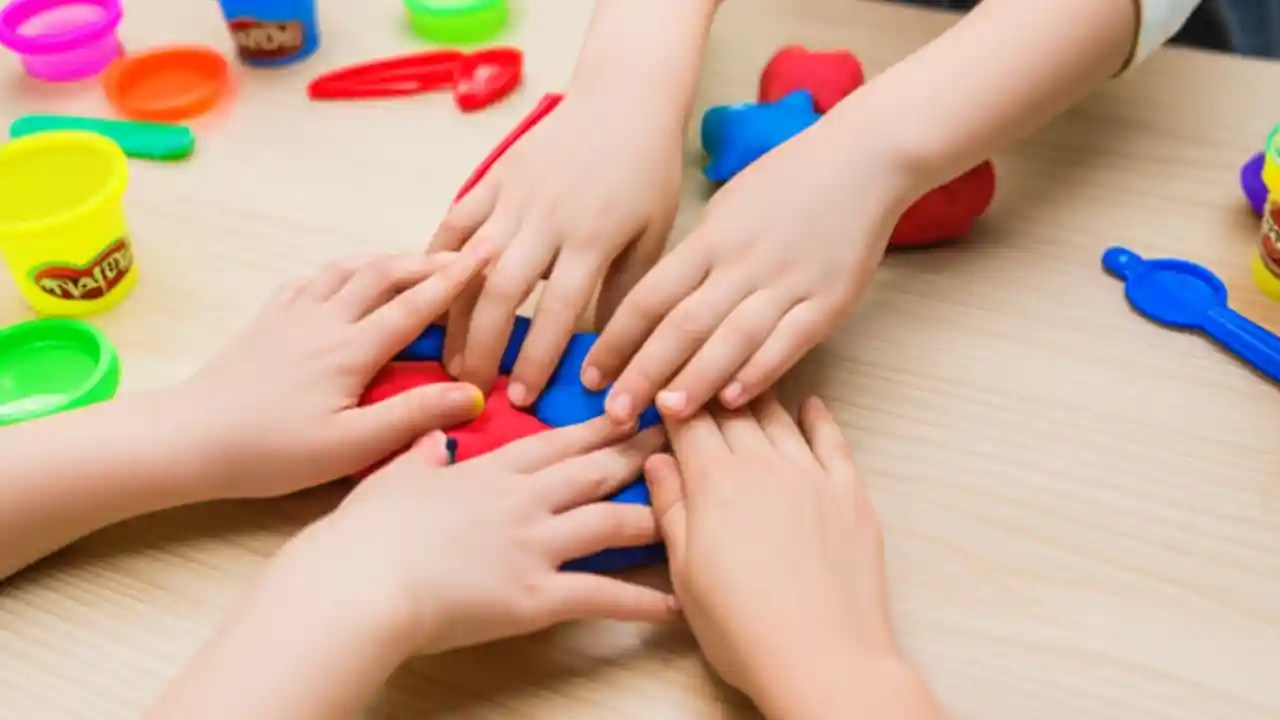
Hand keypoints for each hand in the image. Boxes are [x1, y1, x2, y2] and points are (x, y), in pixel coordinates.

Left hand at [176, 251, 489, 498]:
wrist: (188, 440)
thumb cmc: (270, 452)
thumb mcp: (350, 446)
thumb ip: (412, 416)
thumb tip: (471, 394)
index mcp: (351, 349)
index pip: (416, 304)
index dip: (457, 278)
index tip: (489, 255)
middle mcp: (324, 320)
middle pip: (383, 274)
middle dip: (427, 261)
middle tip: (462, 255)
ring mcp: (291, 316)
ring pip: (346, 269)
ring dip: (385, 260)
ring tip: (411, 262)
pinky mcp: (266, 322)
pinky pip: (308, 281)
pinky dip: (337, 272)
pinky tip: (340, 279)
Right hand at [312, 416, 676, 655]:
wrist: (356, 583)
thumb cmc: (365, 532)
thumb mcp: (393, 475)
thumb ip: (423, 452)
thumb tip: (434, 439)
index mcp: (490, 469)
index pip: (561, 439)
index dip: (604, 424)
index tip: (636, 408)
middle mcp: (523, 499)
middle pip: (599, 468)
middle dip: (646, 452)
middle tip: (687, 440)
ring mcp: (533, 545)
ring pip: (612, 522)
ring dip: (656, 516)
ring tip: (695, 513)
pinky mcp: (535, 596)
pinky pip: (601, 597)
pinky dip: (642, 602)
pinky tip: (674, 606)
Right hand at [429, 85, 682, 406]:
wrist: (624, 100)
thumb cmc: (646, 172)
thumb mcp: (653, 235)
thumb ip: (626, 293)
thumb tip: (608, 354)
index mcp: (591, 238)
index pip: (558, 311)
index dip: (537, 360)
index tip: (521, 397)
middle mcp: (544, 220)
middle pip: (500, 294)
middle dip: (483, 348)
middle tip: (472, 389)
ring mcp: (512, 197)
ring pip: (468, 264)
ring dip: (453, 316)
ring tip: (447, 358)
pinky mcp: (492, 178)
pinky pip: (454, 224)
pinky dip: (434, 261)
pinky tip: (426, 297)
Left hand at [583, 121, 917, 422]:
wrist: (864, 160)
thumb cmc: (788, 182)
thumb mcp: (727, 207)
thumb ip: (696, 257)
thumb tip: (658, 304)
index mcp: (710, 238)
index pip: (649, 296)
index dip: (616, 340)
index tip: (590, 376)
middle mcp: (743, 262)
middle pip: (682, 324)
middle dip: (644, 372)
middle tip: (614, 413)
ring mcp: (788, 282)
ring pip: (732, 339)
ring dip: (697, 379)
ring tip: (667, 414)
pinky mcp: (830, 301)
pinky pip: (789, 342)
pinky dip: (760, 371)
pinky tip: (734, 399)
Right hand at [647, 396, 921, 714]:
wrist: (824, 658)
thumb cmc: (743, 628)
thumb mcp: (685, 573)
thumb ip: (671, 509)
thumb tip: (657, 461)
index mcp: (715, 483)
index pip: (688, 423)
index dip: (671, 401)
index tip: (661, 388)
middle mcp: (764, 465)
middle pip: (731, 411)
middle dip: (710, 389)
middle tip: (698, 375)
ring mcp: (812, 475)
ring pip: (779, 417)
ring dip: (757, 395)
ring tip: (743, 379)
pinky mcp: (850, 494)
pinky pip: (832, 441)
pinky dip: (819, 418)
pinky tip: (810, 405)